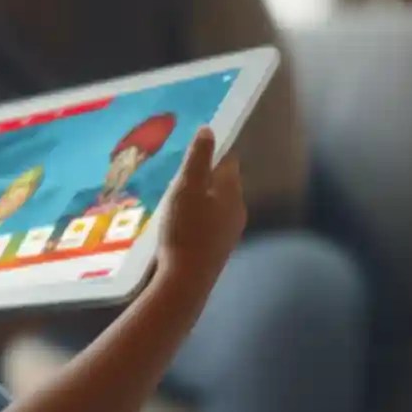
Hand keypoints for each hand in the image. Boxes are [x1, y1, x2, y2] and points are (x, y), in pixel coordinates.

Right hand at [154, 127, 245, 288]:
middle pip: (223, 183)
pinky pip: (210, 222)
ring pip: (216, 204)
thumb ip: (197, 158)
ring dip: (199, 198)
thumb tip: (208, 130)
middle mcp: (237, 209)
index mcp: (231, 191)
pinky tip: (179, 223)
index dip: (212, 152)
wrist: (186, 281)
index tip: (192, 149)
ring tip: (174, 197)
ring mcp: (229, 231)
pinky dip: (197, 217)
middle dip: (204, 175)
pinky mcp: (218, 248)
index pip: (228, 161)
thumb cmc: (185, 230)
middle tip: (178, 172)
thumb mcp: (186, 188)